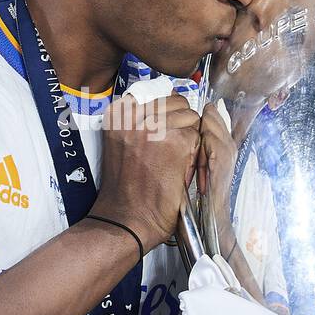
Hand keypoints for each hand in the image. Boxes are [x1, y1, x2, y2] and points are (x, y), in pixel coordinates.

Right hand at [91, 93, 200, 250]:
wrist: (126, 219)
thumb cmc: (126, 186)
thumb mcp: (121, 141)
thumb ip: (138, 120)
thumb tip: (171, 100)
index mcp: (118, 113)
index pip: (160, 95)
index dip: (169, 115)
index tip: (164, 134)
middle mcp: (133, 115)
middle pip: (177, 103)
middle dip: (182, 125)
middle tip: (170, 152)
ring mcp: (154, 128)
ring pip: (190, 118)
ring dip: (189, 140)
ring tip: (173, 162)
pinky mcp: (173, 144)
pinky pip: (196, 137)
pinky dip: (192, 155)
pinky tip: (177, 171)